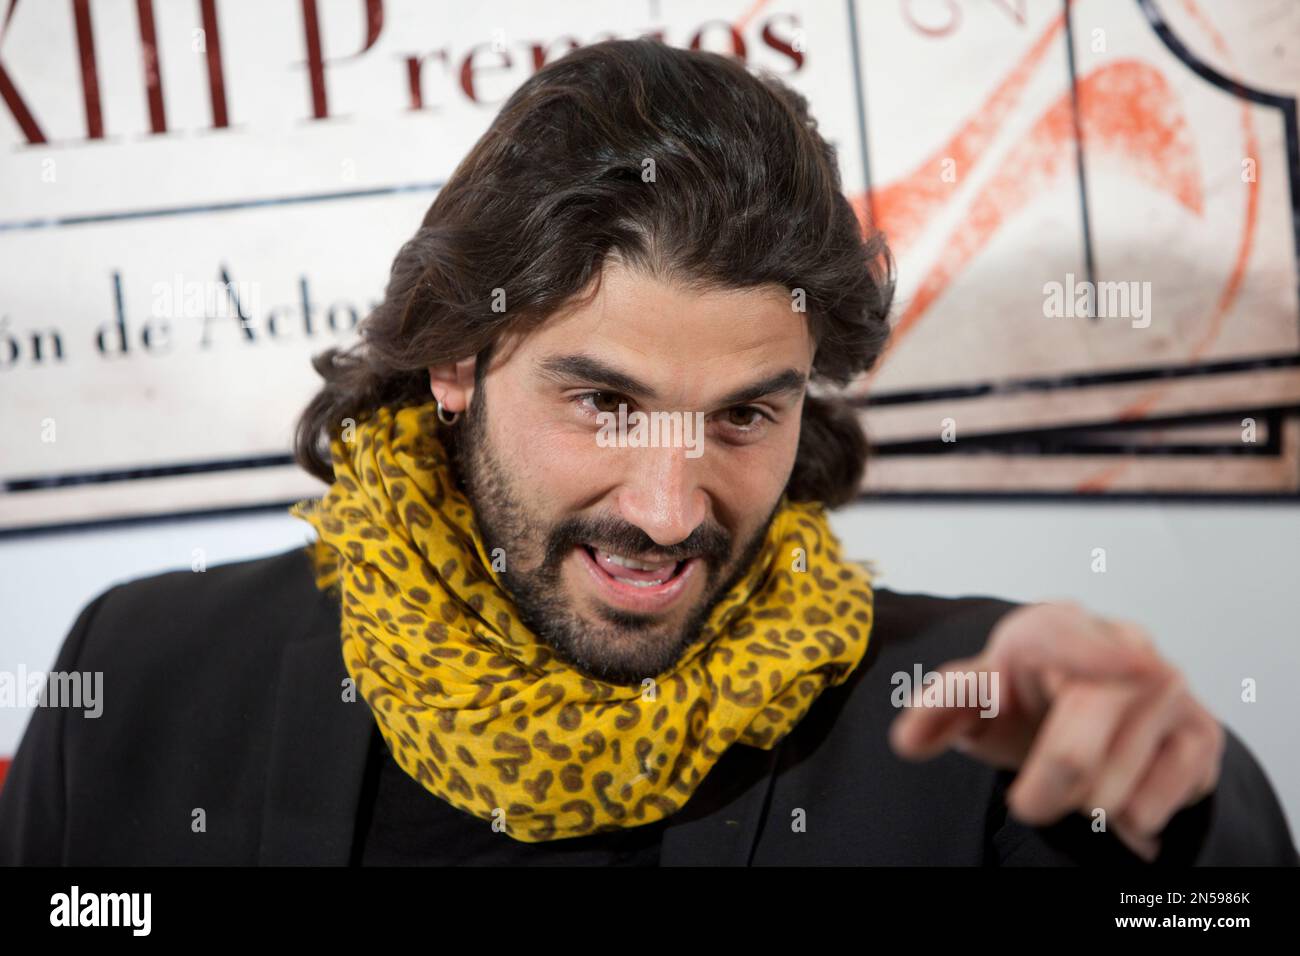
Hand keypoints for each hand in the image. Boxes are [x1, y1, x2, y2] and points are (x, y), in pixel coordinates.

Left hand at [888, 601, 1224, 860]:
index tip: (1129, 664)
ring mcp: (1167, 688)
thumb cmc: (1027, 702)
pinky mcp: (1201, 732)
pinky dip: (1133, 813)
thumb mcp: (977, 704)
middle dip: (1049, 783)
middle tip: (1025, 805)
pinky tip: (1121, 794)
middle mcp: (1122, 645)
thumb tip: (908, 740)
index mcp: (1053, 628)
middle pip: (1083, 731)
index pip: (1065, 634)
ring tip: (1075, 788)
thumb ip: (940, 712)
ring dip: (1088, 800)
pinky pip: (1165, 794)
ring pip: (1120, 775)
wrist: (1086, 719)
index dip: (1093, 649)